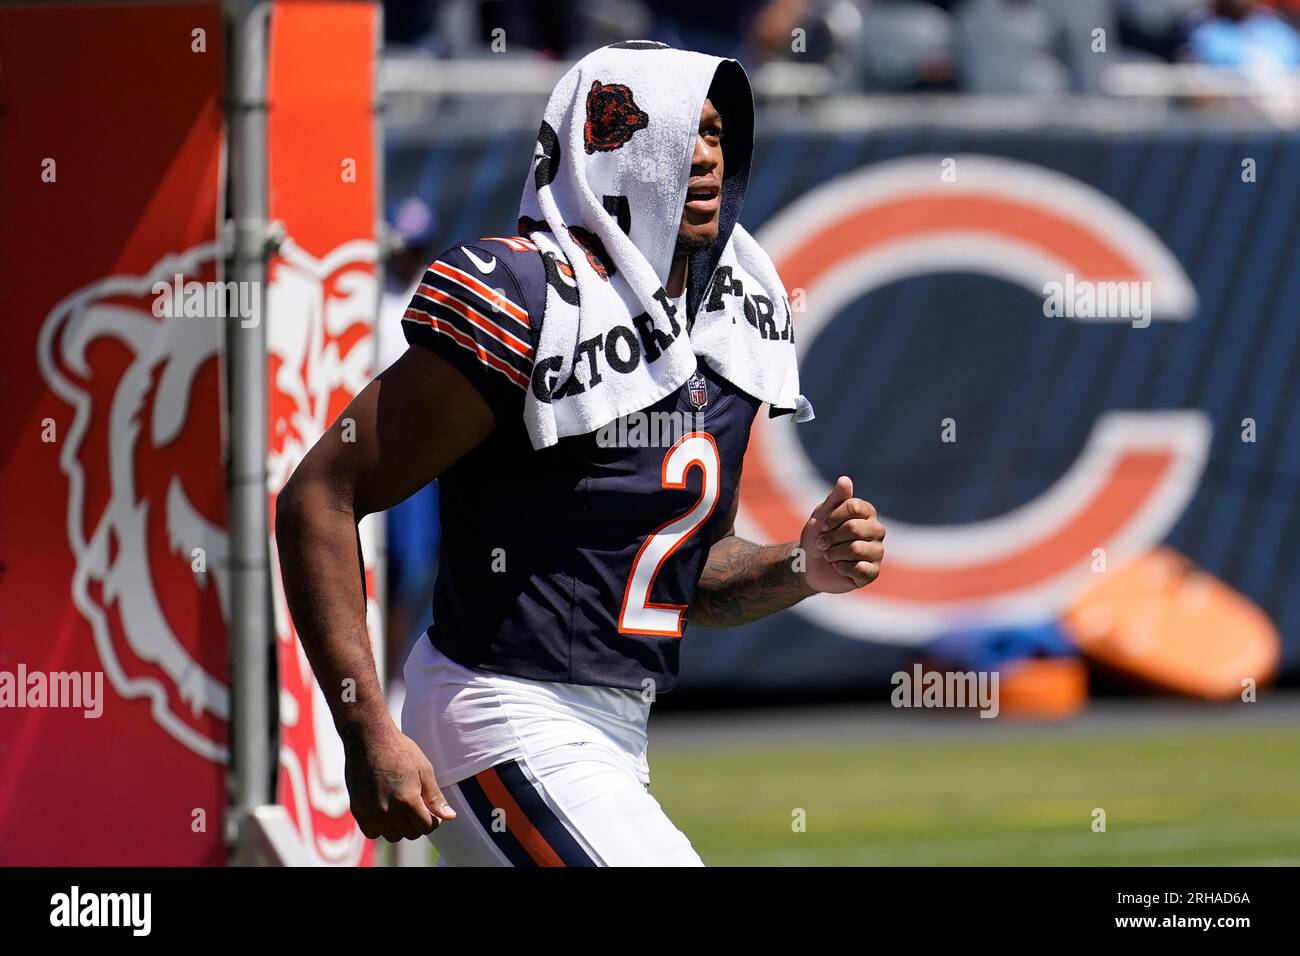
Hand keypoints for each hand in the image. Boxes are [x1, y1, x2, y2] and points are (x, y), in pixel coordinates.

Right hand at [342, 722, 455, 841]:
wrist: (368, 739)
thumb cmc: (400, 751)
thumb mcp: (424, 771)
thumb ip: (435, 797)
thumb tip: (450, 817)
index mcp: (407, 801)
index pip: (427, 827)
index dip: (434, 820)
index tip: (432, 810)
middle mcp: (387, 812)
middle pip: (411, 834)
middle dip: (418, 823)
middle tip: (418, 806)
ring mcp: (370, 813)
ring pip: (393, 836)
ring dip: (401, 826)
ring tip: (402, 807)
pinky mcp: (357, 811)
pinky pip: (373, 833)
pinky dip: (381, 827)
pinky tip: (386, 811)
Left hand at [800, 476, 884, 593]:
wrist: (808, 563)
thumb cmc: (818, 535)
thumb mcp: (822, 514)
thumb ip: (835, 498)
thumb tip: (845, 479)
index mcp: (867, 513)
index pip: (854, 506)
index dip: (833, 517)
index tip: (823, 525)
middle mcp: (876, 530)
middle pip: (854, 528)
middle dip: (831, 537)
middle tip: (822, 543)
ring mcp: (877, 552)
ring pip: (855, 549)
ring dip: (833, 553)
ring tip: (829, 555)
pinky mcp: (872, 572)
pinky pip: (859, 568)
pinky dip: (840, 568)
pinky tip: (838, 567)